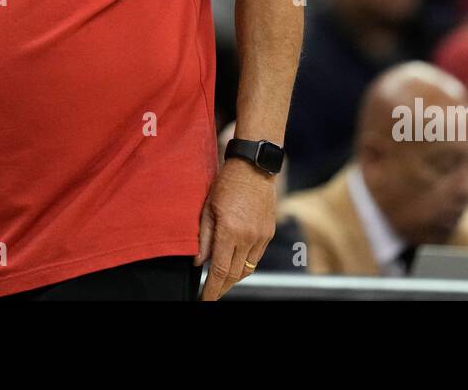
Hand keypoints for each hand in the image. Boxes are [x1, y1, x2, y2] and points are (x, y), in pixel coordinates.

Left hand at [196, 158, 275, 300]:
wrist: (254, 167)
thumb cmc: (228, 183)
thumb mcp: (208, 208)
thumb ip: (203, 237)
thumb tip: (199, 262)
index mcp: (230, 231)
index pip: (220, 271)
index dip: (211, 290)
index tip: (204, 299)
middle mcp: (248, 237)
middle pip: (234, 275)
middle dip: (221, 288)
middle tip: (211, 293)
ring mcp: (261, 236)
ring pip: (247, 269)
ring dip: (234, 279)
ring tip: (221, 281)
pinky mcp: (269, 232)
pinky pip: (256, 257)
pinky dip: (245, 265)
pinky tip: (236, 264)